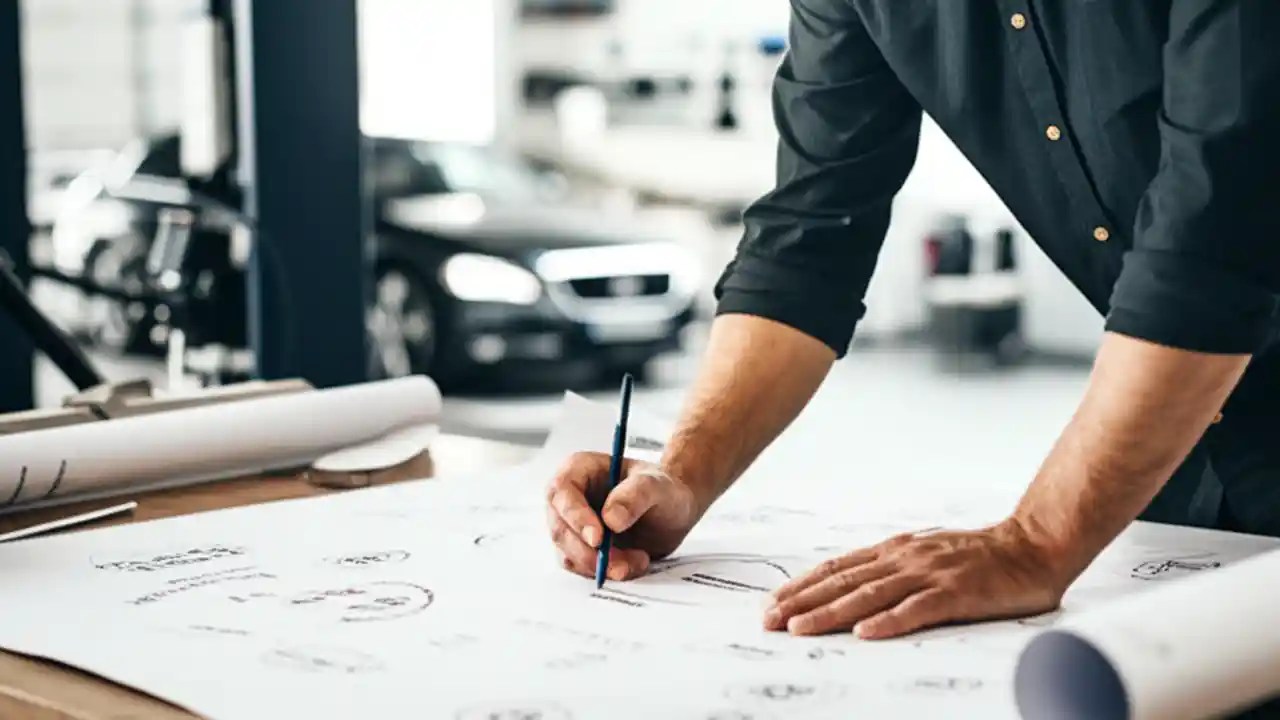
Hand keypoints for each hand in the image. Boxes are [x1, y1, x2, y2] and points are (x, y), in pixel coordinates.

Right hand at [545, 452, 701, 581]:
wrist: (673, 513)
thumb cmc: (662, 489)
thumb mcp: (656, 485)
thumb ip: (635, 495)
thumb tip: (610, 519)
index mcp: (580, 470)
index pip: (562, 492)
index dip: (575, 516)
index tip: (598, 538)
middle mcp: (569, 498)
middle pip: (560, 529)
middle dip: (589, 552)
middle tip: (620, 563)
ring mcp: (573, 526)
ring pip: (569, 554)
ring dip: (601, 566)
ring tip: (638, 560)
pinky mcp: (582, 549)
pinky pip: (583, 568)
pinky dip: (607, 572)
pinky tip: (632, 564)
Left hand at [763, 520, 1067, 638]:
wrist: (1032, 546)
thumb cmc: (980, 557)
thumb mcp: (926, 556)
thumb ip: (893, 570)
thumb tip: (853, 589)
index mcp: (896, 552)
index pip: (838, 568)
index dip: (803, 586)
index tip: (773, 602)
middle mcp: (905, 559)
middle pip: (844, 582)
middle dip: (802, 602)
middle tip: (770, 620)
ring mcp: (930, 574)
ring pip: (870, 595)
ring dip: (831, 613)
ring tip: (800, 629)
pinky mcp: (956, 593)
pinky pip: (917, 610)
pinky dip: (888, 622)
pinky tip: (865, 633)